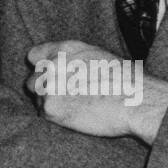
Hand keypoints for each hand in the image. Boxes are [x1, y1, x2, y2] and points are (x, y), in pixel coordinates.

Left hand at [25, 40, 167, 141]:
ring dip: (50, 104)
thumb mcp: (95, 55)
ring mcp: (48, 86)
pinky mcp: (50, 108)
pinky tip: (73, 116)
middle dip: (45, 88)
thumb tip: (60, 67)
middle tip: (65, 97)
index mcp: (62, 50)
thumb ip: (70, 59)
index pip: (34, 56)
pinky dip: (55, 118)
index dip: (41, 68)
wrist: (134, 99)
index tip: (51, 77)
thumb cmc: (123, 79)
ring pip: (38, 98)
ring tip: (73, 108)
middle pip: (33, 80)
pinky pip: (43, 114)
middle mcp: (51, 65)